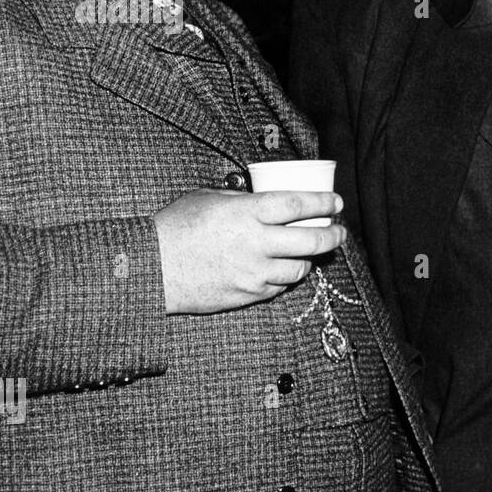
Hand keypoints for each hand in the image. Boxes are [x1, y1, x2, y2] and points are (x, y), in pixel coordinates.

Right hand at [154, 189, 347, 313]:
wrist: (151, 269)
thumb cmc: (175, 228)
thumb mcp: (208, 199)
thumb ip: (240, 199)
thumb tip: (262, 197)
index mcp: (248, 213)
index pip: (298, 205)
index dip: (323, 202)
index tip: (336, 203)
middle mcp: (256, 243)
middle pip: (311, 240)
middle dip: (333, 235)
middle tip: (340, 231)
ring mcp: (254, 272)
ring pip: (300, 267)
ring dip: (310, 259)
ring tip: (311, 251)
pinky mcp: (248, 294)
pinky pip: (279, 286)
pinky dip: (286, 277)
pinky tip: (285, 269)